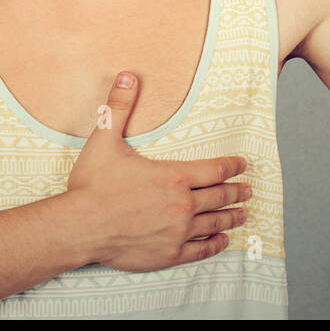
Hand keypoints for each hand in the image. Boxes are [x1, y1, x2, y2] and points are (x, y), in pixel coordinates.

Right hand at [65, 72, 250, 271]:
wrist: (80, 227)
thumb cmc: (92, 185)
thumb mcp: (105, 139)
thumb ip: (119, 106)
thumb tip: (128, 76)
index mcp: (173, 176)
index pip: (214, 170)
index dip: (232, 166)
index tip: (243, 164)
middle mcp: (182, 205)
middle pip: (219, 196)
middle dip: (236, 192)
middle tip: (249, 190)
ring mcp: (177, 232)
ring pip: (214, 223)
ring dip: (231, 217)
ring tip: (243, 214)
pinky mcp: (169, 254)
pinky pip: (200, 250)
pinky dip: (215, 244)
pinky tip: (222, 241)